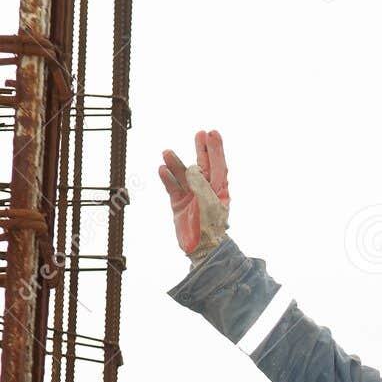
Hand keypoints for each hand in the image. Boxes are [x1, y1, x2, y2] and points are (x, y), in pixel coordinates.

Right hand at [159, 129, 229, 260]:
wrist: (200, 249)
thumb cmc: (210, 227)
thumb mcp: (209, 203)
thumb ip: (201, 183)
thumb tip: (192, 168)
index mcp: (219, 190)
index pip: (218, 166)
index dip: (215, 149)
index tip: (212, 133)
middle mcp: (205, 191)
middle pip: (203, 166)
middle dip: (201, 150)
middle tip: (199, 134)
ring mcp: (191, 196)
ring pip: (183, 175)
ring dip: (176, 163)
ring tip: (166, 152)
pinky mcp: (178, 204)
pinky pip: (172, 187)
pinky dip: (167, 178)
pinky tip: (163, 169)